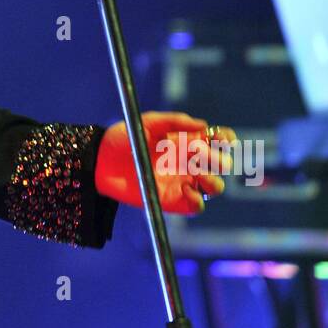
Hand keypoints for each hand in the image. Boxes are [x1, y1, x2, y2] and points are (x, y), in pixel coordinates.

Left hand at [94, 112, 236, 214]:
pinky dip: (198, 200)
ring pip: (214, 187)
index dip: (226, 139)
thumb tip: (203, 125)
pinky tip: (186, 191)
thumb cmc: (124, 138)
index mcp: (186, 140)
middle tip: (204, 157)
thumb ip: (175, 121)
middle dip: (221, 161)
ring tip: (199, 176)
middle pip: (220, 164)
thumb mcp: (148, 123)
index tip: (225, 139)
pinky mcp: (173, 200)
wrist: (101, 162)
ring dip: (214, 182)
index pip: (216, 139)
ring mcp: (182, 182)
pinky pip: (196, 205)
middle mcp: (188, 161)